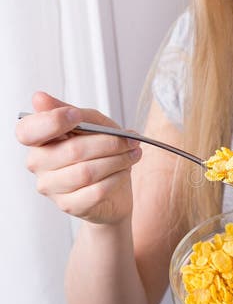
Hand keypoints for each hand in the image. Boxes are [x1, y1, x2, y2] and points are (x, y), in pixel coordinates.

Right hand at [16, 91, 142, 224]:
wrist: (114, 191)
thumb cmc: (100, 153)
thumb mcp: (93, 125)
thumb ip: (72, 112)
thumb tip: (39, 98)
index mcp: (37, 140)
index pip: (28, 131)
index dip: (52, 122)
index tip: (77, 116)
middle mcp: (38, 164)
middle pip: (72, 151)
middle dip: (109, 143)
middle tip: (131, 140)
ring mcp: (51, 187)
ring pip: (87, 172)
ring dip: (118, 160)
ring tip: (133, 154)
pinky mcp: (69, 205)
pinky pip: (96, 191)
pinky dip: (116, 179)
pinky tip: (124, 172)